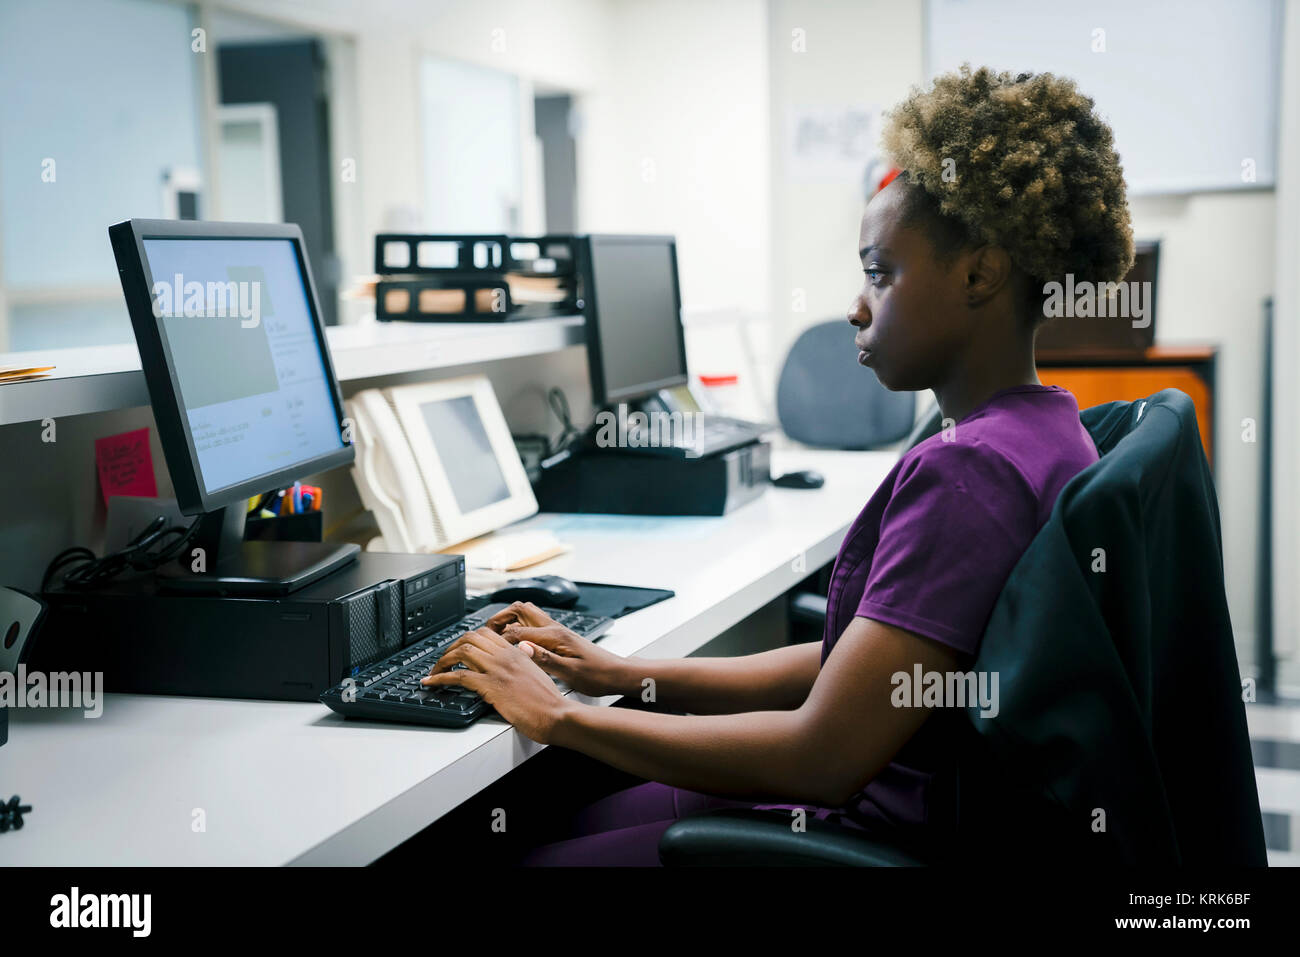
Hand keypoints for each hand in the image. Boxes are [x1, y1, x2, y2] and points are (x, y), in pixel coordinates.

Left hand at [422, 626, 572, 742]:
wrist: (557, 714)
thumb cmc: (550, 701)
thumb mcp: (537, 673)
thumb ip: (525, 662)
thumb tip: (520, 657)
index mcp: (517, 651)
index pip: (486, 633)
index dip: (467, 639)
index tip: (459, 650)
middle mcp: (506, 656)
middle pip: (470, 638)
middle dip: (451, 647)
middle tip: (443, 660)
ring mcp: (498, 670)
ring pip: (461, 652)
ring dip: (442, 661)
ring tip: (434, 671)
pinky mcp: (491, 687)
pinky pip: (459, 676)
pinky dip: (441, 678)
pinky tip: (432, 683)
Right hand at [484, 601, 631, 696]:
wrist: (617, 673)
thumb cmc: (597, 675)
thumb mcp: (569, 672)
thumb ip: (544, 659)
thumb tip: (521, 649)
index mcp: (554, 636)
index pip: (516, 631)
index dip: (497, 640)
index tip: (484, 649)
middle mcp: (554, 629)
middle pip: (520, 609)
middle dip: (500, 618)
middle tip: (485, 633)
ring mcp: (557, 631)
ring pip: (527, 614)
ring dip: (509, 620)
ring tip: (495, 636)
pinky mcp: (559, 637)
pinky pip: (534, 625)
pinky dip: (520, 628)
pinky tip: (516, 643)